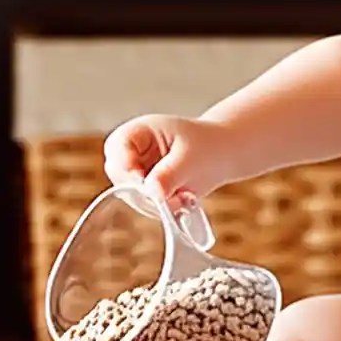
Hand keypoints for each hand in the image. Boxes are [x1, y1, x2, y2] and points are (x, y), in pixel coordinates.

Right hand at [103, 114, 232, 209]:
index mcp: (140, 132)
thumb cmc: (208, 145)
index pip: (116, 147)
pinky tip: (184, 201)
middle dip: (142, 190)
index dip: (125, 167)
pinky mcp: (147, 190)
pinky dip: (164, 209)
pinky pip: (146, 206)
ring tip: (185, 198)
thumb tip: (152, 193)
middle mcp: (133, 152)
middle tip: (170, 197)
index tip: (145, 184)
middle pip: (118, 174)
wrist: (223, 154)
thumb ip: (169, 175)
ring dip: (156, 203)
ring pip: (130, 195)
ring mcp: (138, 172)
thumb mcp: (190, 157)